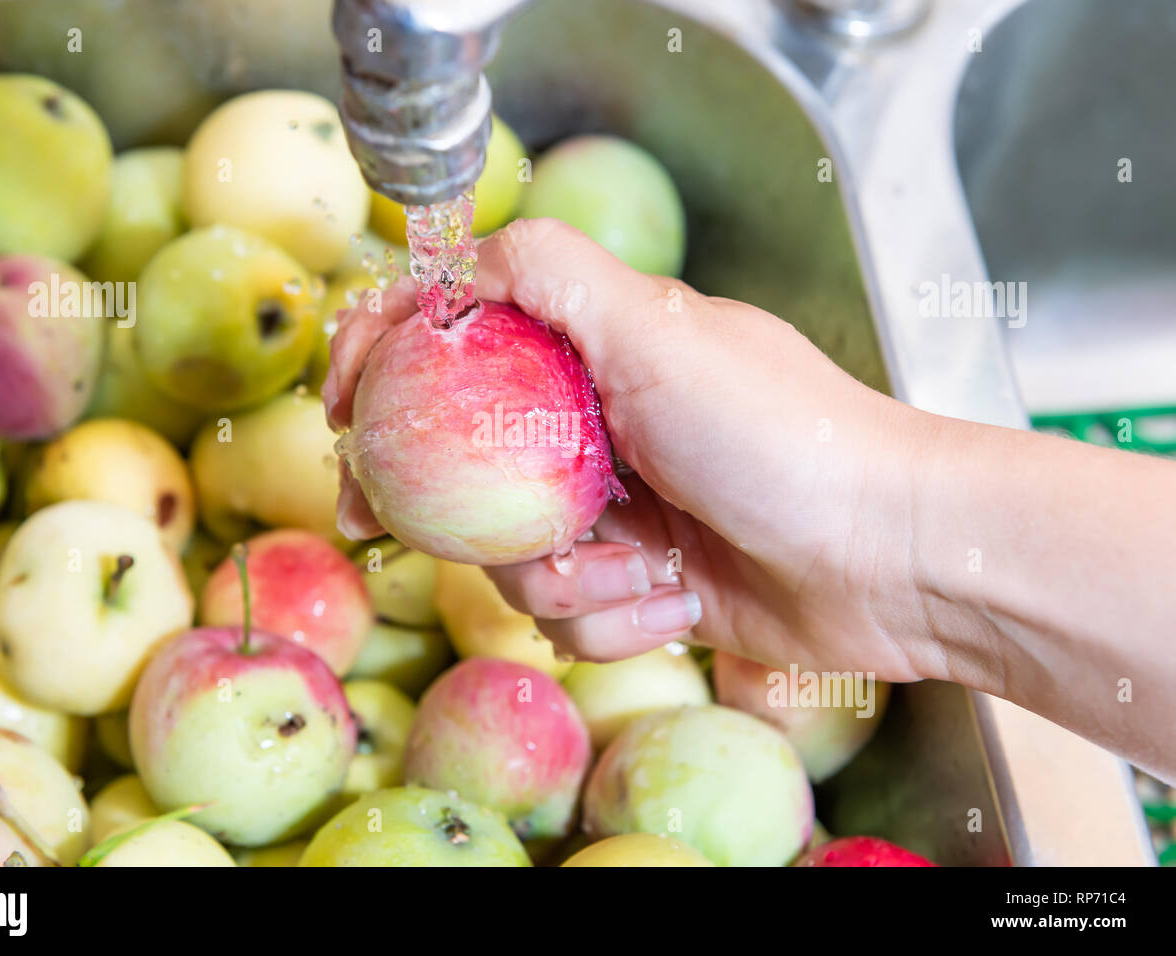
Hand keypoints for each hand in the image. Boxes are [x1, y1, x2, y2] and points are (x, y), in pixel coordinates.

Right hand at [324, 218, 935, 678]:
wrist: (886, 555)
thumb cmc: (778, 434)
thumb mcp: (655, 328)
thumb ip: (547, 273)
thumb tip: (453, 257)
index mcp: (592, 354)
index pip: (459, 340)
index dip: (383, 361)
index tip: (340, 405)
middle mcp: (596, 430)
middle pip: (462, 462)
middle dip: (428, 500)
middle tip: (376, 522)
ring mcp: (618, 513)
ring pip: (510, 555)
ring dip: (561, 575)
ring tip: (636, 569)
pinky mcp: (640, 588)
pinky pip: (573, 616)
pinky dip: (617, 618)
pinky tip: (677, 604)